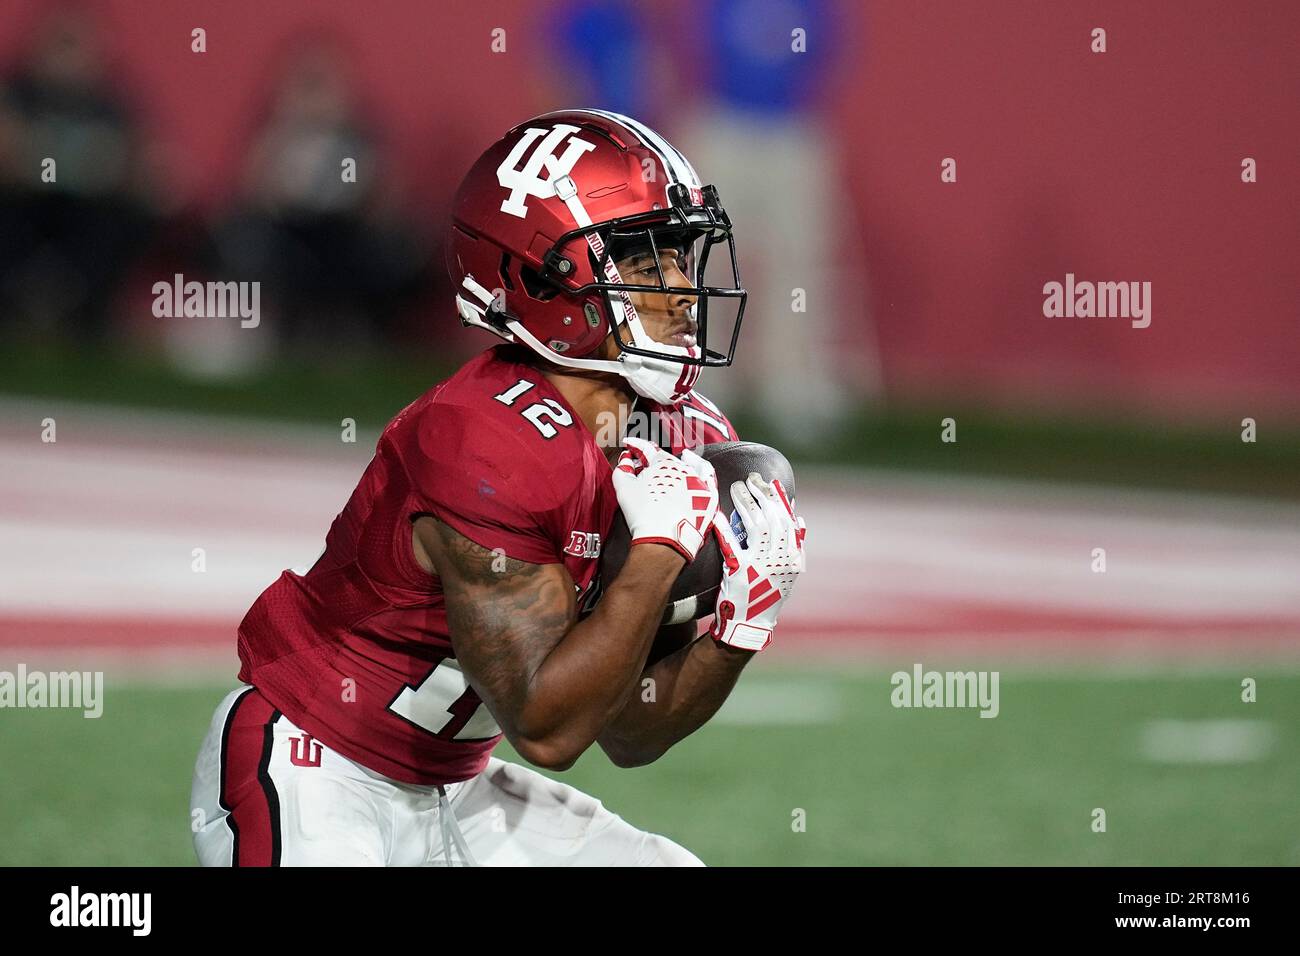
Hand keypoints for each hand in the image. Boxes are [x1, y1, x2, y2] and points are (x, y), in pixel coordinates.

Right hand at [612, 436, 718, 561]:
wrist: (664, 540)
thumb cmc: (644, 515)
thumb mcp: (624, 488)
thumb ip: (622, 469)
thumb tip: (626, 461)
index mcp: (662, 463)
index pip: (647, 448)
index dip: (636, 445)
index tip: (630, 445)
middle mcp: (683, 468)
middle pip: (666, 460)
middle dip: (652, 462)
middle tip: (641, 468)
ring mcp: (698, 481)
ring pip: (686, 466)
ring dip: (675, 466)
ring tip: (665, 471)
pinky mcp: (708, 496)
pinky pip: (707, 477)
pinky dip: (700, 471)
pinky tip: (694, 469)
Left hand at [709, 474, 805, 650]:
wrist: (752, 625)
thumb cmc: (767, 594)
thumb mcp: (788, 572)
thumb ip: (795, 546)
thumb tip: (799, 519)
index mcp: (792, 558)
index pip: (787, 520)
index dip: (779, 499)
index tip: (771, 482)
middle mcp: (779, 560)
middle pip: (772, 519)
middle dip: (761, 495)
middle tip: (751, 479)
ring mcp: (761, 565)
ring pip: (756, 526)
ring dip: (746, 503)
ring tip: (737, 487)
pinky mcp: (740, 572)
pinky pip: (732, 545)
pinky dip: (725, 528)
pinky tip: (718, 514)